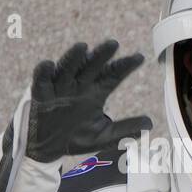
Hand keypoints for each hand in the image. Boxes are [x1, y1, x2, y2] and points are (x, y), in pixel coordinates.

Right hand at [27, 40, 152, 162]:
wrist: (49, 148)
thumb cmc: (77, 139)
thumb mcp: (104, 137)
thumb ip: (125, 130)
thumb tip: (150, 125)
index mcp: (95, 93)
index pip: (112, 76)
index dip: (124, 67)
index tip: (140, 57)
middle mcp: (79, 86)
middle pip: (92, 66)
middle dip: (102, 55)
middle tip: (113, 43)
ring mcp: (60, 88)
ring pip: (67, 68)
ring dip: (74, 57)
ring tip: (83, 47)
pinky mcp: (41, 93)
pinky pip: (41, 79)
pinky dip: (43, 71)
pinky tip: (49, 64)